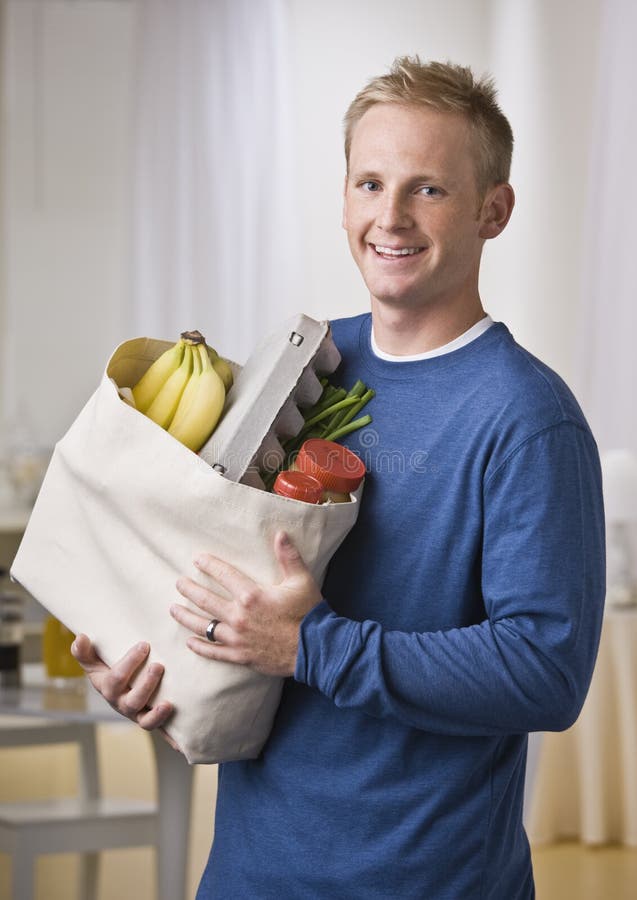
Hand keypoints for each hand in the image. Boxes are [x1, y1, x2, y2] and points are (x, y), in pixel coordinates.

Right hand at [71, 634, 174, 734]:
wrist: (119, 684)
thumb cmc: (107, 668)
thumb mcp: (93, 661)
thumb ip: (84, 651)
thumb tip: (81, 638)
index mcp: (108, 688)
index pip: (116, 678)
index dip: (130, 663)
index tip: (144, 645)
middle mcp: (122, 703)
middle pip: (132, 701)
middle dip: (146, 685)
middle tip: (159, 666)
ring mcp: (138, 713)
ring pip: (145, 720)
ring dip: (157, 714)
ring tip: (168, 703)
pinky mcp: (152, 719)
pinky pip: (161, 732)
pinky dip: (171, 739)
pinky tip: (182, 745)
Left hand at [170, 530, 321, 676]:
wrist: (315, 649)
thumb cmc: (309, 613)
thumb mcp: (301, 581)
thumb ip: (288, 557)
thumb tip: (280, 534)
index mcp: (251, 595)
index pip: (223, 575)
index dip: (209, 565)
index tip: (197, 559)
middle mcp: (239, 616)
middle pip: (206, 600)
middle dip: (189, 589)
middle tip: (178, 583)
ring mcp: (237, 638)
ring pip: (203, 626)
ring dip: (186, 617)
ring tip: (173, 609)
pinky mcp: (240, 656)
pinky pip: (214, 652)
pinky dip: (200, 647)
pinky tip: (189, 642)